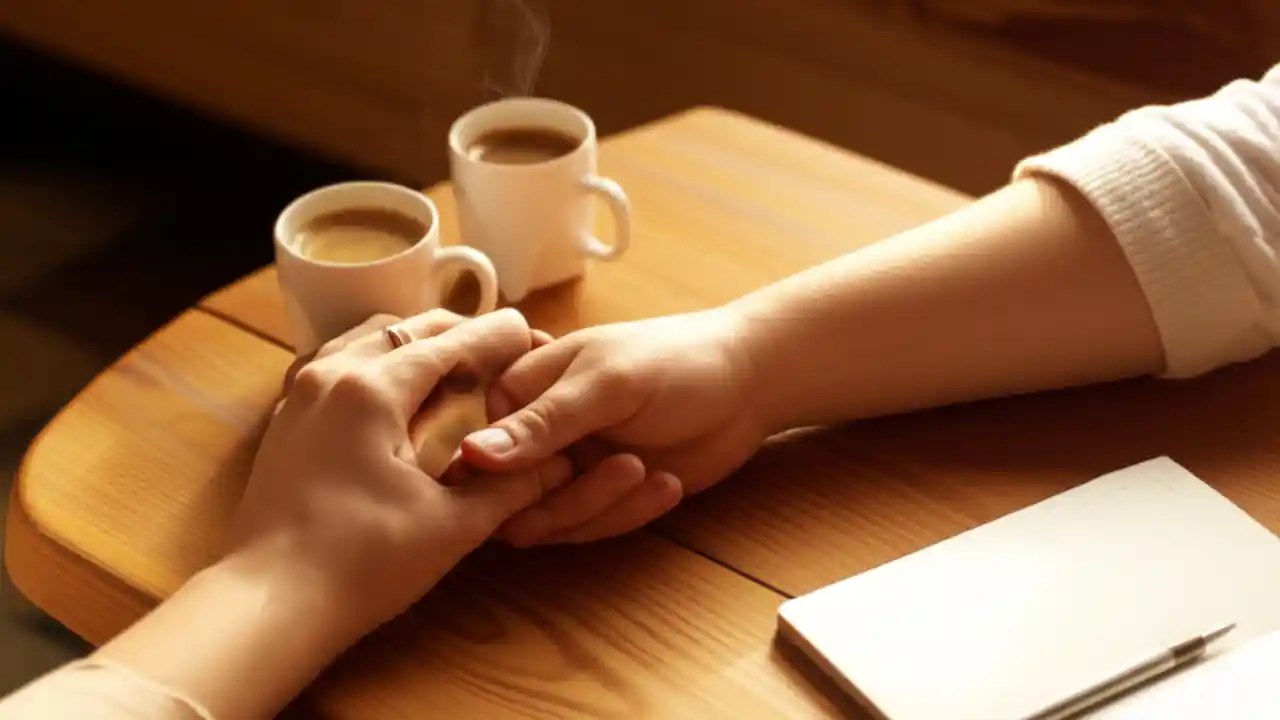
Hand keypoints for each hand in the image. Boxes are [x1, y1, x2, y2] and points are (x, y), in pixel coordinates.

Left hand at [233, 308, 569, 638]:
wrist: (270, 603)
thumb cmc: (361, 564)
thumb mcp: (451, 525)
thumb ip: (511, 486)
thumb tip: (561, 464)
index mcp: (374, 388)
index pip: (453, 342)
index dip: (500, 337)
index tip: (535, 336)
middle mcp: (332, 374)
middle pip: (409, 330)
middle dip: (461, 335)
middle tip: (502, 357)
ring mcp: (301, 394)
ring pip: (368, 340)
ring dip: (416, 346)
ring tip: (454, 373)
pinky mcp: (286, 419)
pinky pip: (338, 364)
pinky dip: (378, 364)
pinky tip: (399, 399)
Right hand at [459, 307, 766, 546]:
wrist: (747, 383)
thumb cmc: (675, 362)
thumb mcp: (608, 386)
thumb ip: (543, 422)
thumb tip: (470, 455)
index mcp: (521, 389)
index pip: (477, 447)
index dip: (502, 472)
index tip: (557, 466)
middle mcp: (535, 433)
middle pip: (509, 495)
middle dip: (566, 495)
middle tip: (625, 467)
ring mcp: (567, 468)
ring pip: (548, 521)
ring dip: (601, 505)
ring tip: (645, 470)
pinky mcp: (601, 499)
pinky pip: (590, 529)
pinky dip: (629, 514)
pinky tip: (667, 485)